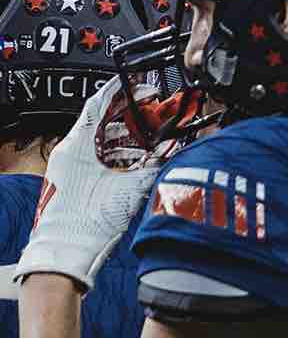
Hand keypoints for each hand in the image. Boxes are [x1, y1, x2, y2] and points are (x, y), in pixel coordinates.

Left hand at [11, 78, 167, 292]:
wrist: (66, 253)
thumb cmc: (87, 222)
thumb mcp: (130, 188)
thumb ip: (154, 166)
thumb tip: (171, 152)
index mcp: (77, 144)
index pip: (98, 103)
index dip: (121, 91)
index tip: (138, 85)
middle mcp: (70, 151)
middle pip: (103, 122)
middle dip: (130, 116)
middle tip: (153, 111)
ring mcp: (70, 167)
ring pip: (102, 141)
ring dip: (128, 138)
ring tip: (151, 138)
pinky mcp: (74, 182)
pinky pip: (99, 159)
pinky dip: (119, 156)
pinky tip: (137, 161)